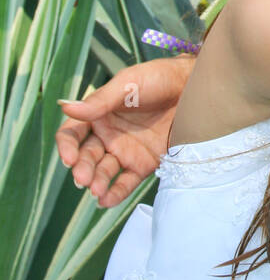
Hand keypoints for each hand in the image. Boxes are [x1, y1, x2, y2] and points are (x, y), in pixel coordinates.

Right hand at [56, 56, 194, 207]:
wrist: (194, 89)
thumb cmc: (159, 78)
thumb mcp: (128, 83)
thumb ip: (100, 100)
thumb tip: (66, 108)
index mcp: (99, 114)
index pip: (73, 133)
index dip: (66, 146)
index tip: (69, 158)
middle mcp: (108, 135)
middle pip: (87, 156)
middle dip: (83, 168)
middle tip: (83, 179)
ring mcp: (125, 151)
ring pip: (104, 171)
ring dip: (97, 182)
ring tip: (96, 191)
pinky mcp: (144, 164)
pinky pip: (126, 182)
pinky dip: (115, 193)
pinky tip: (106, 201)